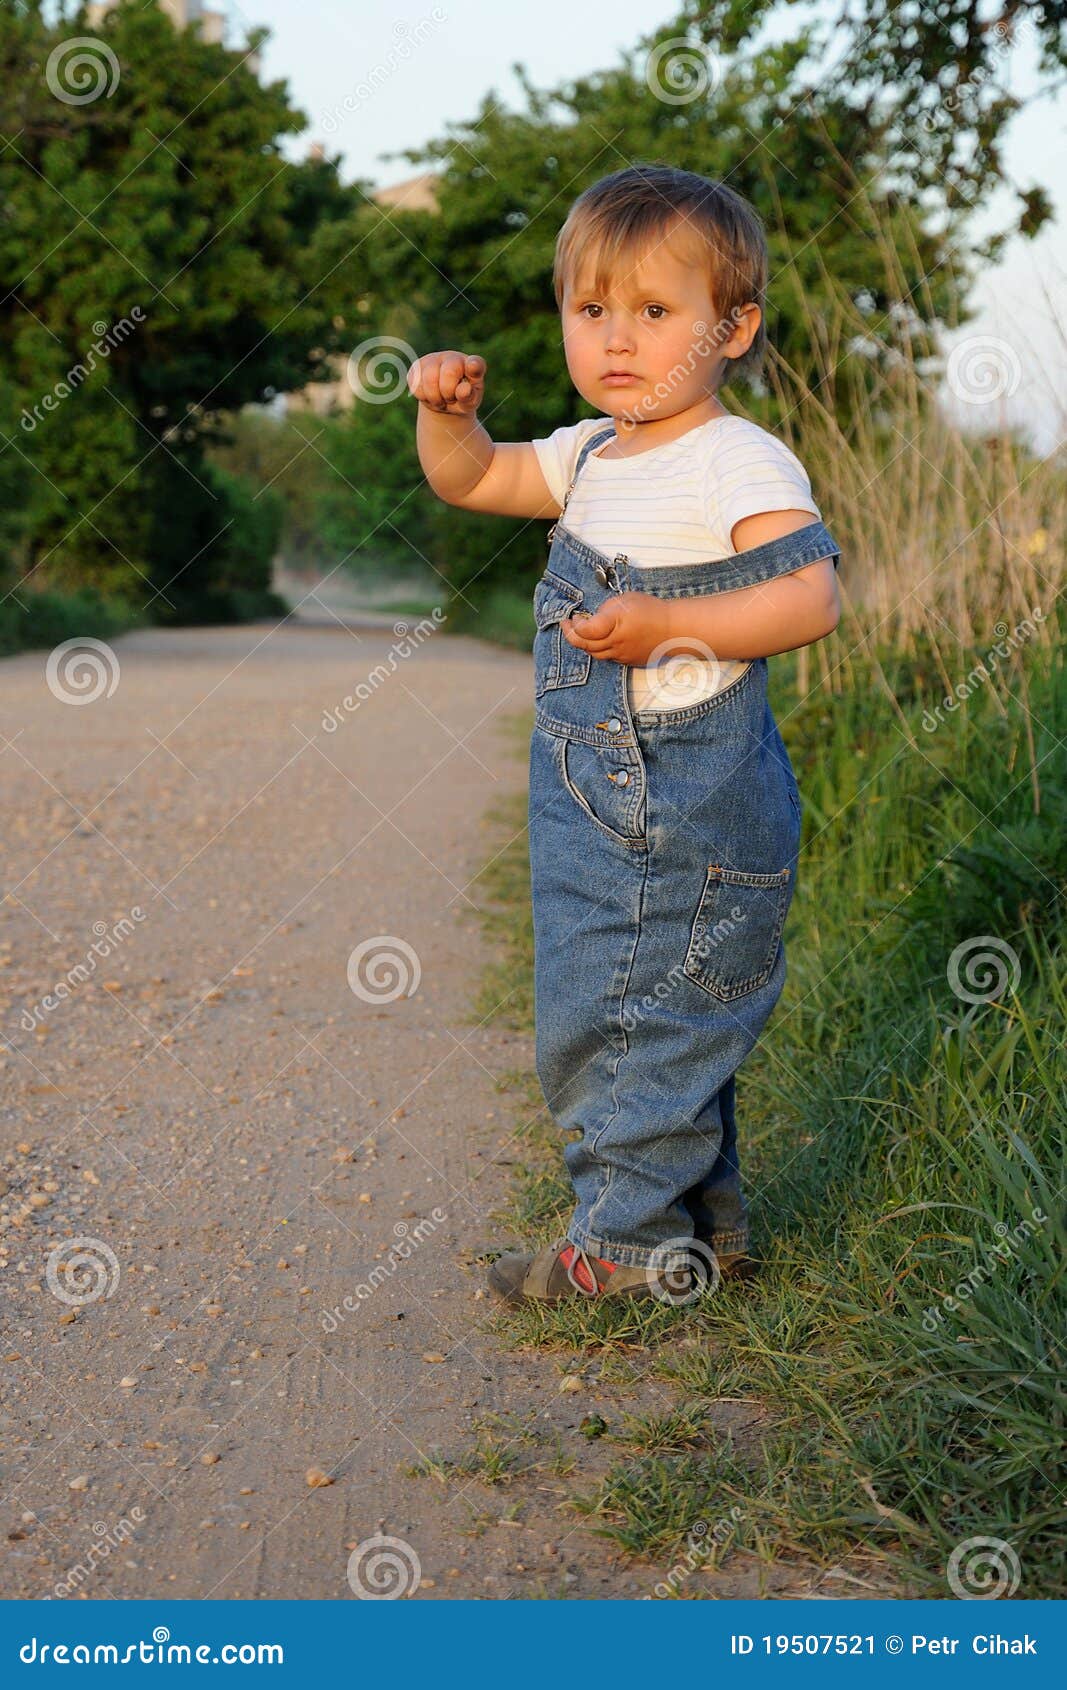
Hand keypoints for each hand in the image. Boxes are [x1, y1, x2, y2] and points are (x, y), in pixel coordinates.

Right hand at [407, 349, 485, 414]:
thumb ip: (470, 398)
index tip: (473, 366)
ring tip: (440, 400)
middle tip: (450, 399)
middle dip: (448, 393)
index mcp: (472, 366)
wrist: (443, 401)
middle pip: (449, 373)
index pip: (475, 363)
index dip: (474, 365)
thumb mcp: (469, 403)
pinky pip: (416, 384)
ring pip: (429, 379)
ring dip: (435, 398)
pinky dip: (423, 396)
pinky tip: (429, 395)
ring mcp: (434, 358)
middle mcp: (453, 357)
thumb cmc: (461, 401)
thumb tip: (465, 389)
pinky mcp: (417, 366)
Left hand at [560, 591, 680, 666]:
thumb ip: (605, 609)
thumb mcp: (625, 600)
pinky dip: (599, 649)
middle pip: (585, 645)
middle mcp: (615, 643)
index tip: (573, 617)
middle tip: (568, 625)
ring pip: (594, 654)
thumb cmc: (652, 611)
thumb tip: (592, 619)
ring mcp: (621, 655)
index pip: (584, 631)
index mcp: (614, 624)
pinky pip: (607, 657)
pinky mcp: (627, 661)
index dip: (574, 625)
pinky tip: (601, 639)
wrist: (673, 629)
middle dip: (572, 635)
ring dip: (585, 644)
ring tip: (583, 632)